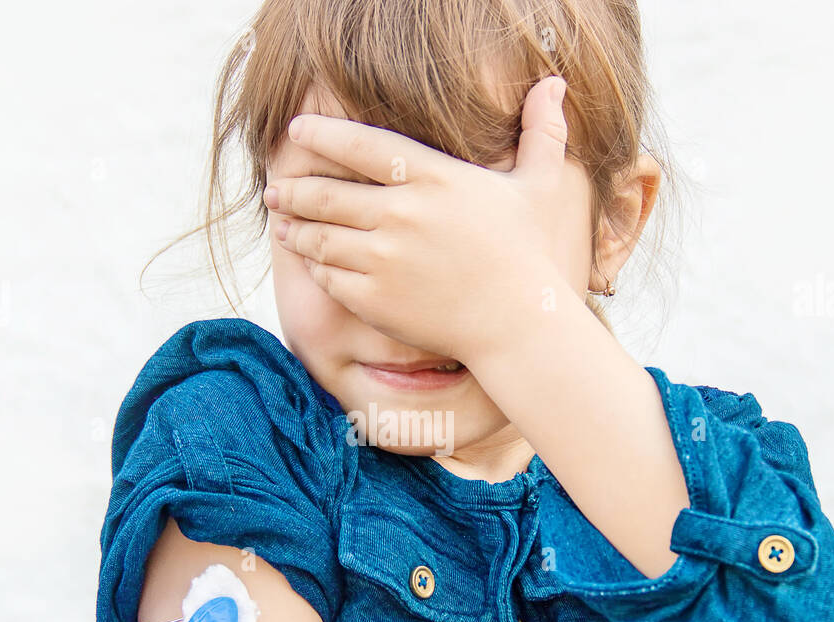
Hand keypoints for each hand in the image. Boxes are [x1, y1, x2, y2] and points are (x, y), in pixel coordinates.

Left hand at [263, 75, 572, 365]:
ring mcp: (383, 259)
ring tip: (284, 223)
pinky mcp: (374, 299)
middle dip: (292, 188)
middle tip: (276, 188)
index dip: (320, 134)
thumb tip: (556, 84)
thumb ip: (542, 133)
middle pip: (325, 192)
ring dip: (294, 228)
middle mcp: (401, 214)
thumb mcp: (541, 186)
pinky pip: (328, 278)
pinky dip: (315, 269)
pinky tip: (312, 263)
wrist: (519, 326)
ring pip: (319, 237)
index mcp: (433, 178)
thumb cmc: (530, 256)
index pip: (359, 144)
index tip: (297, 131)